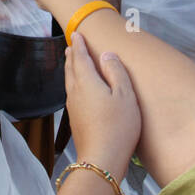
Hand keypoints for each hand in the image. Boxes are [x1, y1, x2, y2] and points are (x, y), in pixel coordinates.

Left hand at [64, 33, 139, 178]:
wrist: (101, 159)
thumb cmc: (118, 126)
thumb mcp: (125, 95)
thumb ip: (116, 72)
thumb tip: (106, 54)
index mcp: (87, 82)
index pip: (80, 58)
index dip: (79, 45)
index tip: (77, 35)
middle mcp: (76, 92)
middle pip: (71, 69)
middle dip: (72, 56)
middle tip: (72, 46)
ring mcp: (73, 107)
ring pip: (69, 82)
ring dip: (70, 69)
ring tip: (72, 63)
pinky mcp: (76, 120)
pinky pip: (72, 94)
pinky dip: (73, 84)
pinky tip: (79, 90)